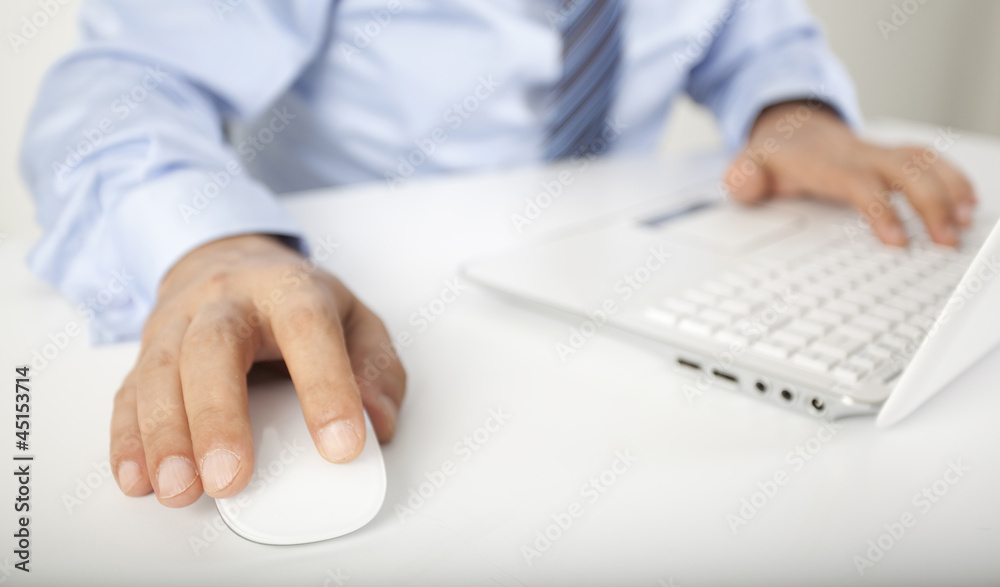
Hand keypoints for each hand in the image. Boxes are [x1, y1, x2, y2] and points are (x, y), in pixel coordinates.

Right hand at [109, 234, 405, 505]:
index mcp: (290, 290)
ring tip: (181, 489)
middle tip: (230, 478)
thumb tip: (376, 421)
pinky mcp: (146, 350)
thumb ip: (377, 370)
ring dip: (165, 437)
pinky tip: (139, 478)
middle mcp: (227, 300)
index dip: (326, 388)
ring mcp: (179, 322)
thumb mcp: (357, 322)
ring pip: (160, 371)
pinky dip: (128, 440)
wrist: (232, 260)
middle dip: (218, 417)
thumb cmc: (298, 302)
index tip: (340, 446)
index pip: (308, 330)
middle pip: (213, 348)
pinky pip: (129, 393)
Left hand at [724, 100, 976, 245]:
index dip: (882, 210)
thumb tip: (743, 183)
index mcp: (825, 163)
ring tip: (965, 223)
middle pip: (904, 170)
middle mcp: (858, 154)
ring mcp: (877, 153)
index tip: (900, 242)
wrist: (787, 128)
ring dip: (949, 189)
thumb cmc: (772, 156)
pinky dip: (952, 177)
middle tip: (947, 241)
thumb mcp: (746, 166)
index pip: (860, 184)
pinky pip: (929, 159)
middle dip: (931, 202)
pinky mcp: (890, 156)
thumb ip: (742, 178)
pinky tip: (967, 202)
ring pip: (922, 161)